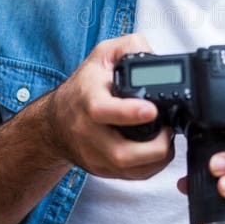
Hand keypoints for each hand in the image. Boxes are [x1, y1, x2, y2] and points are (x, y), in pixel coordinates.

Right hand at [46, 34, 173, 179]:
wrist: (55, 122)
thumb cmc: (82, 87)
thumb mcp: (103, 55)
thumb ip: (130, 47)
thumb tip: (155, 56)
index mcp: (88, 100)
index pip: (103, 110)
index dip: (129, 113)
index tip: (151, 111)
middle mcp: (88, 131)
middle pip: (120, 153)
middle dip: (154, 148)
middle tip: (169, 132)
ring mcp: (94, 154)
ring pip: (128, 170)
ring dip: (156, 160)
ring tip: (167, 140)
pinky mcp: (102, 169)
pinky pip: (131, 177)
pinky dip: (151, 168)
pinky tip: (158, 152)